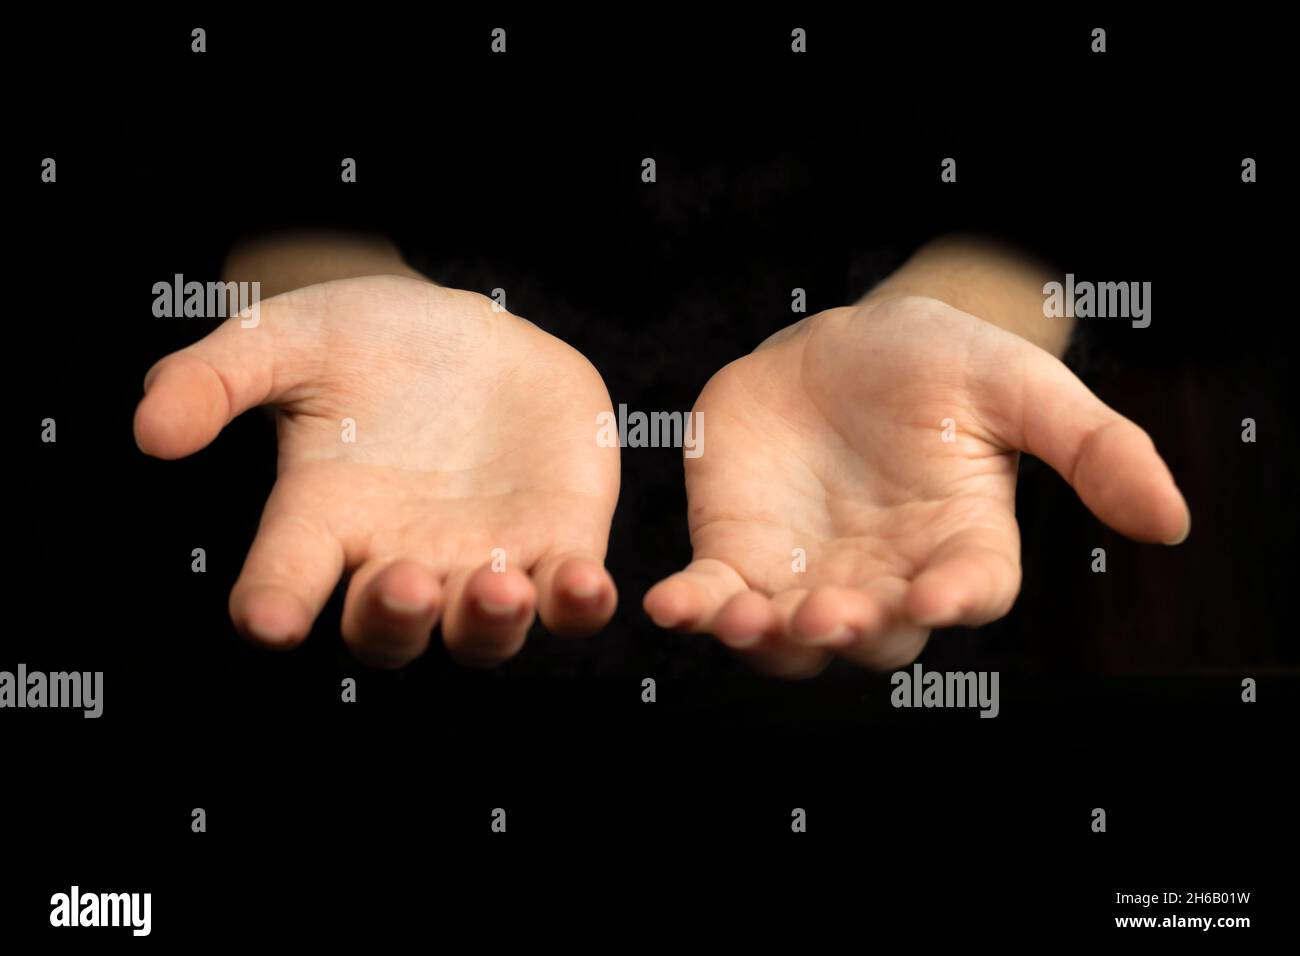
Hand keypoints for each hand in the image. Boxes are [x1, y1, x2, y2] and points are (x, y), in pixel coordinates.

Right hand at [135, 274, 619, 667]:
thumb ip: (216, 379)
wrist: (464, 332)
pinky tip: (588, 584)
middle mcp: (399, 559)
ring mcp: (483, 560)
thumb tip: (152, 431)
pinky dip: (578, 602)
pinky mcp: (559, 540)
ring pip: (483, 630)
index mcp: (325, 522)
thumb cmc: (362, 341)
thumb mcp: (284, 340)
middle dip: (393, 618)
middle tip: (399, 584)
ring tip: (499, 587)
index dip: (274, 605)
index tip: (267, 619)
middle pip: (389, 629)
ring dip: (489, 621)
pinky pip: (568, 594)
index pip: (286, 581)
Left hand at [644, 294, 1188, 676]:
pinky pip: (714, 599)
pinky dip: (693, 609)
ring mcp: (807, 576)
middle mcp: (885, 578)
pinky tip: (669, 604)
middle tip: (829, 614)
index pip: (970, 591)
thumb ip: (1091, 446)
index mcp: (961, 544)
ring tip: (741, 615)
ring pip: (788, 637)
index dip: (956, 599)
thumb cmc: (938, 362)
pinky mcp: (738, 556)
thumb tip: (1172, 521)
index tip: (936, 595)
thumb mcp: (1017, 384)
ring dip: (765, 638)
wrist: (838, 347)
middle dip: (851, 631)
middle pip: (874, 635)